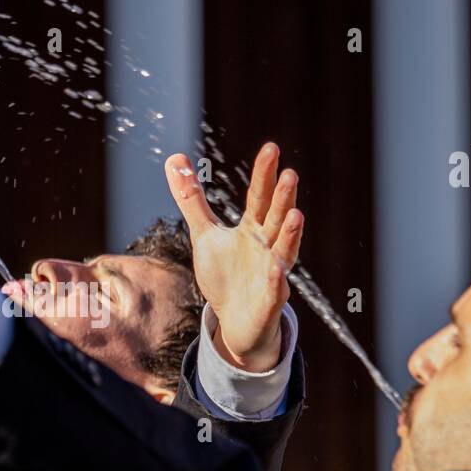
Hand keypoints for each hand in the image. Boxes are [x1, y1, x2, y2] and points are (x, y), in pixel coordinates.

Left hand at [165, 143, 302, 371]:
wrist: (235, 321)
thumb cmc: (225, 274)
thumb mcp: (204, 234)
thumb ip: (191, 198)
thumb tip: (174, 159)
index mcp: (253, 228)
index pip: (259, 197)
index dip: (264, 175)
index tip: (271, 148)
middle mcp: (267, 246)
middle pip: (276, 218)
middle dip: (283, 198)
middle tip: (290, 174)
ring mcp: (272, 273)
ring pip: (284, 251)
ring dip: (291, 234)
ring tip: (296, 214)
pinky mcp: (270, 301)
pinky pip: (275, 290)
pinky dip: (277, 280)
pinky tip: (277, 269)